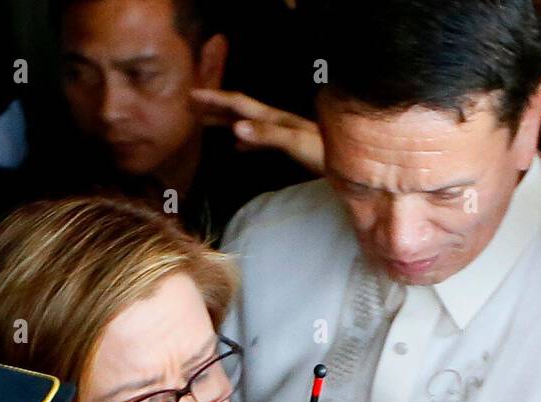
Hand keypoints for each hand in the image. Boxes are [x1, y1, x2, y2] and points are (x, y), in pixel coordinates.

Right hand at [190, 89, 324, 175]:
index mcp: (274, 119)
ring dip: (225, 122)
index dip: (215, 98)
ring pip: (246, 124)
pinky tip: (238, 148)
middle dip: (215, 107)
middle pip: (239, 111)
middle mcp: (276, 122)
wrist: (350, 167)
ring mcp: (282, 134)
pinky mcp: (288, 147)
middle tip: (190, 106)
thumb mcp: (294, 143)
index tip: (192, 94)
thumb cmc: (324, 154)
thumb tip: (235, 130)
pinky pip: (257, 140)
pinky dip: (243, 141)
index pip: (239, 104)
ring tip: (205, 124)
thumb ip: (266, 135)